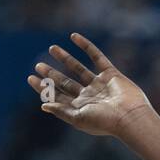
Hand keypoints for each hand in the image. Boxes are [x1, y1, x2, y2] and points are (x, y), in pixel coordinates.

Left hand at [27, 35, 151, 138]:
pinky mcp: (111, 74)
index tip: (31, 77)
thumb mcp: (78, 119)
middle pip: (65, 82)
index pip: (57, 96)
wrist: (129, 116)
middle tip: (38, 65)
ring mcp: (99, 84)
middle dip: (51, 74)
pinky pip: (97, 56)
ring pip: (78, 68)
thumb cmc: (104, 122)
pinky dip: (86, 46)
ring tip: (51, 48)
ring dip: (65, 58)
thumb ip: (61, 111)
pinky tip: (74, 37)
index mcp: (79, 108)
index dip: (43, 88)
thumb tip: (43, 105)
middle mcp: (88, 96)